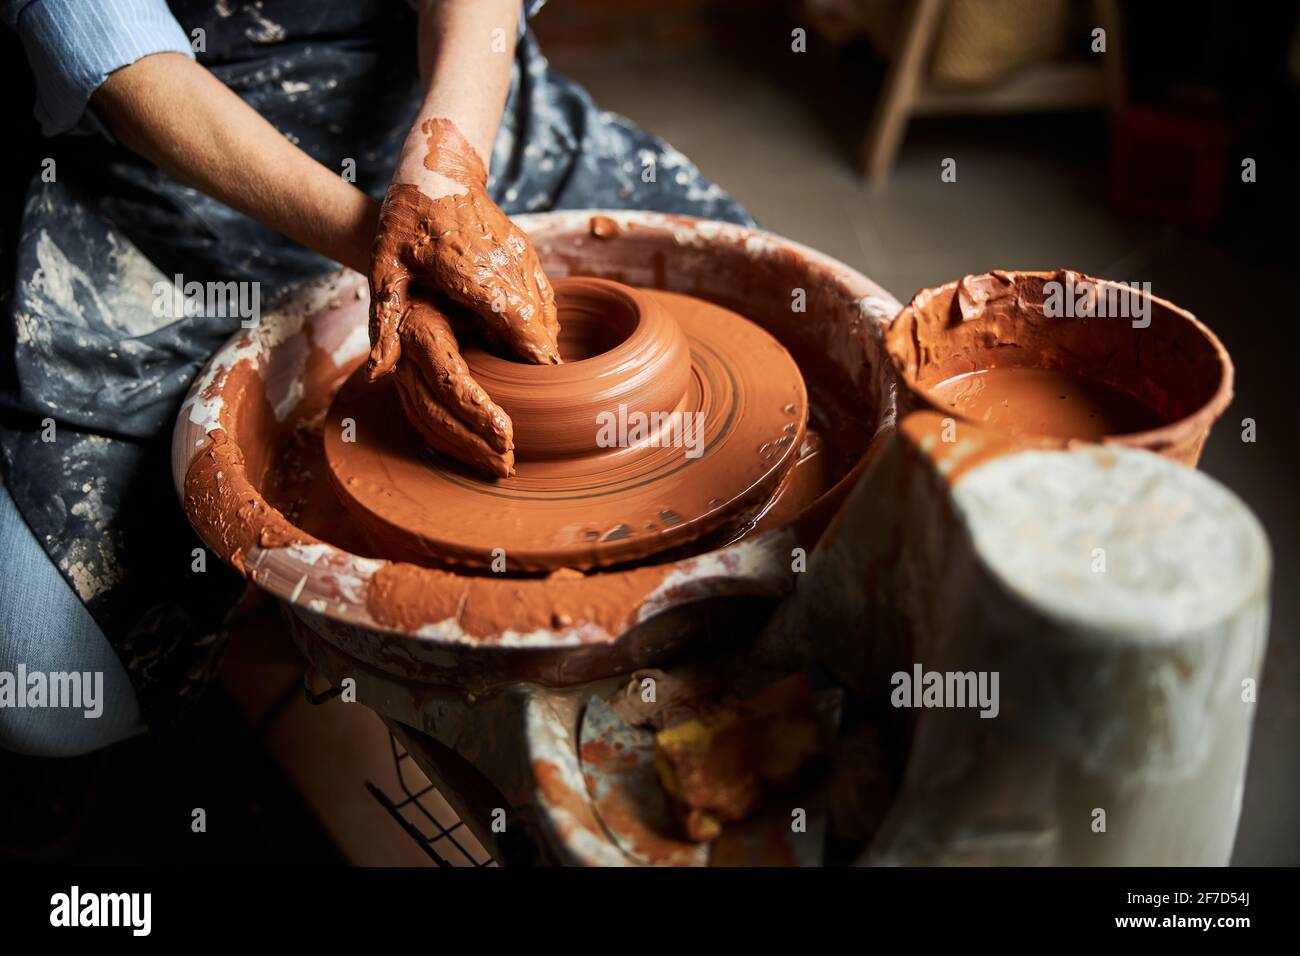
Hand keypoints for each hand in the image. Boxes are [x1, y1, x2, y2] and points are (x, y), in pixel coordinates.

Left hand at [367, 119, 558, 476]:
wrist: (437, 169)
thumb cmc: (405, 220)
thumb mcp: (384, 270)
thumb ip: (383, 322)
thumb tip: (376, 373)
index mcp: (467, 272)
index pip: (513, 318)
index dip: (531, 352)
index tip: (541, 381)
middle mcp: (502, 264)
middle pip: (537, 320)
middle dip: (541, 356)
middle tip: (538, 391)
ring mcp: (519, 256)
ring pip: (546, 308)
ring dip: (543, 340)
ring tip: (533, 372)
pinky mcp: (526, 251)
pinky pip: (545, 294)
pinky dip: (543, 319)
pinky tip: (531, 340)